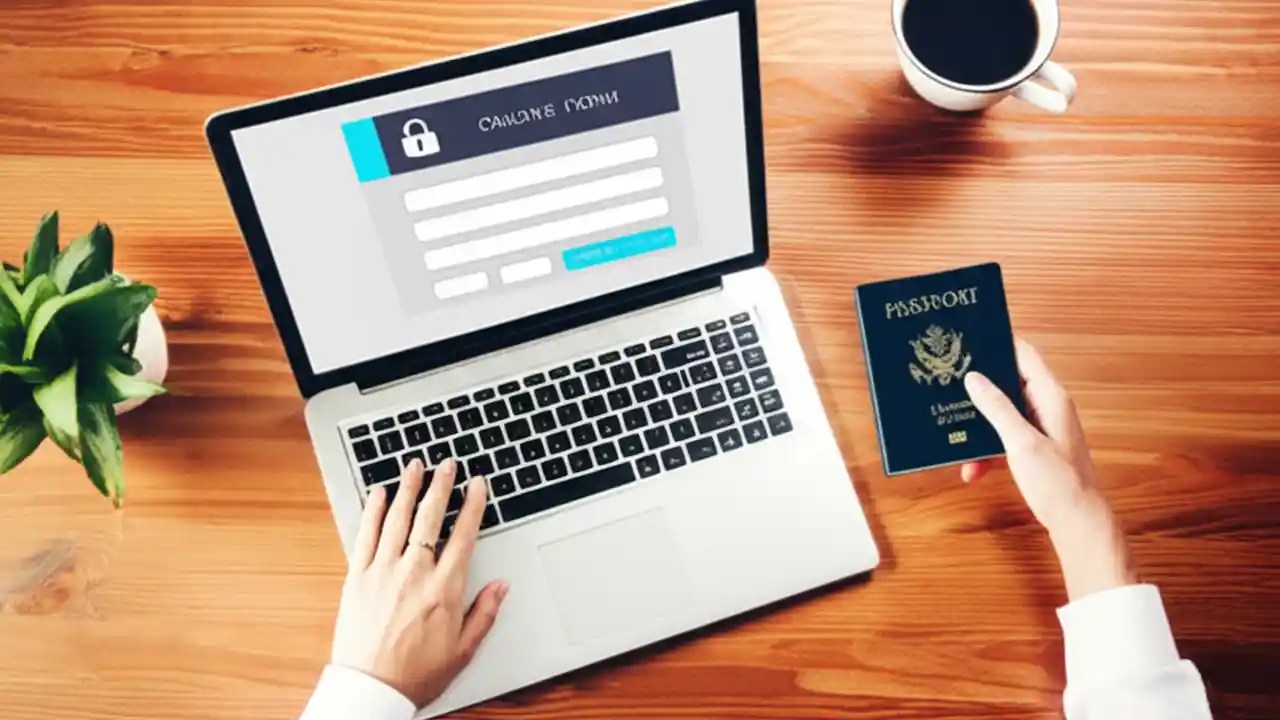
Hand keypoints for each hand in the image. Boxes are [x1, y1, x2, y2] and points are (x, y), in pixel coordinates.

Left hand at [329, 458, 507, 706]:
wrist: (371, 690)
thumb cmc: (416, 674)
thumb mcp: (464, 649)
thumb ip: (485, 613)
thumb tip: (501, 585)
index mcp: (443, 588)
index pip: (462, 534)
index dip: (473, 505)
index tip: (478, 485)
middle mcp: (413, 573)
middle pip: (429, 516)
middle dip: (441, 485)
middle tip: (447, 464)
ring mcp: (382, 571)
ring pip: (396, 517)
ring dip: (407, 487)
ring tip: (415, 466)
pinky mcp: (356, 577)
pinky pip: (365, 535)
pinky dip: (371, 510)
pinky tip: (377, 493)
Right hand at [961, 338, 1135, 600]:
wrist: (1078, 524)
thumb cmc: (1059, 484)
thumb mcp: (1021, 444)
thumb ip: (997, 408)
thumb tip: (974, 379)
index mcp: (1051, 397)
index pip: (1024, 355)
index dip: (999, 343)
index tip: (971, 339)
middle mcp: (1047, 408)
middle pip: (1008, 384)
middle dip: (979, 388)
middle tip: (950, 383)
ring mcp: (1041, 429)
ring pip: (1002, 415)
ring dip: (979, 429)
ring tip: (957, 438)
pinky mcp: (1035, 449)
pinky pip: (1004, 440)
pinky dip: (987, 452)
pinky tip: (972, 470)